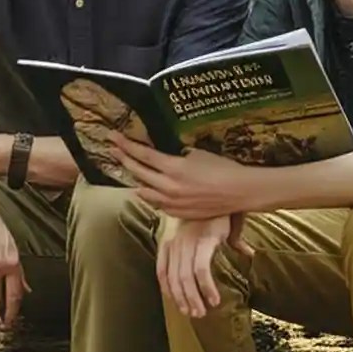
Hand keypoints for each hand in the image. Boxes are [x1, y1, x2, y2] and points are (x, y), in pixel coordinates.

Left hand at [109, 131, 249, 219]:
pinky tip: (145, 190)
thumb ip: (176, 156)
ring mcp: (172, 202)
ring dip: (135, 179)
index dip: (126, 145)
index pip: (142, 155)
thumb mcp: (198, 154)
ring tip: (127, 170)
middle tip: (113, 149)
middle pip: (138, 172)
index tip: (113, 137)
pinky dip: (149, 195)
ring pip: (144, 191)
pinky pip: (157, 203)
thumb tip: (166, 157)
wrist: (239, 192)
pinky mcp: (178, 213)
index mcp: (173, 168)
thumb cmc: (223, 168)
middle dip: (124, 159)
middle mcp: (168, 186)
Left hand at [157, 213, 251, 317]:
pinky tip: (214, 299)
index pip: (162, 272)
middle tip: (194, 314)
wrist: (221, 190)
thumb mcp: (205, 230)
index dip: (168, 291)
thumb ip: (212, 246)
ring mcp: (188, 242)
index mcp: (170, 240)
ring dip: (194, 299)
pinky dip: (206, 288)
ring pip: (185, 279)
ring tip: (203, 311)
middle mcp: (176, 242)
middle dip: (183, 300)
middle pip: (174, 280)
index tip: (178, 305)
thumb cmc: (214, 211)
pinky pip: (201, 271)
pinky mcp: (204, 241)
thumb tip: (241, 254)